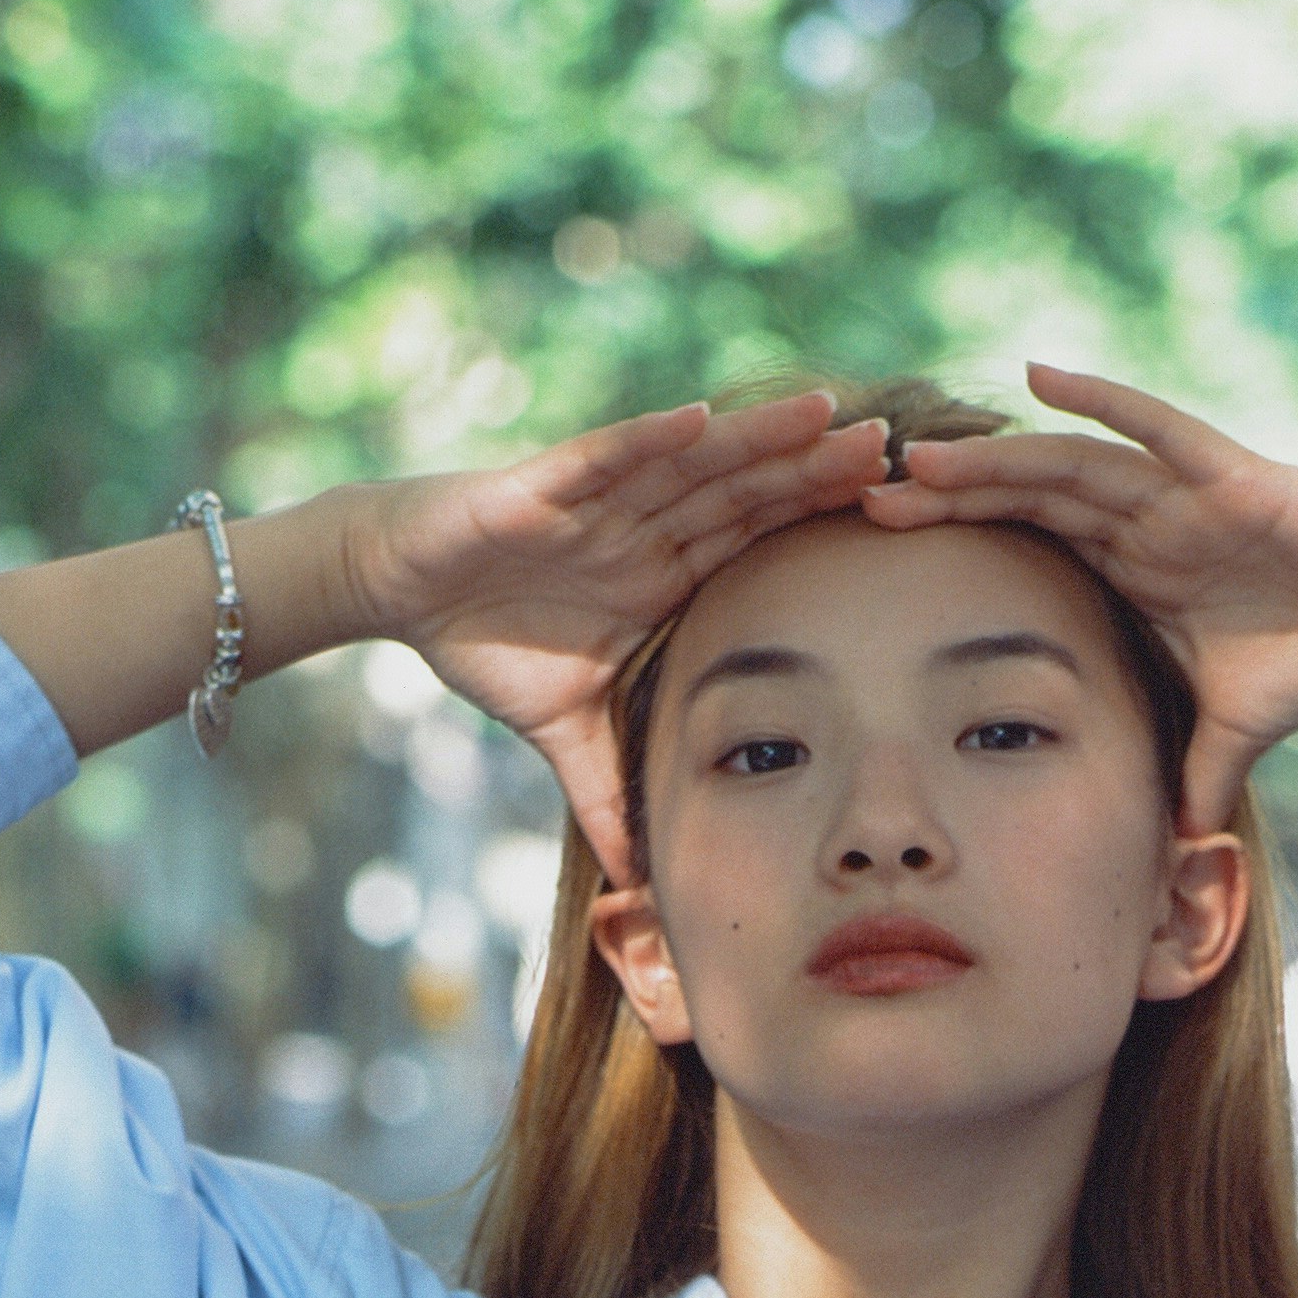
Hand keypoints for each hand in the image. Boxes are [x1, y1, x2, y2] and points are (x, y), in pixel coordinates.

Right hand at [352, 393, 889, 875]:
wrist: (399, 586)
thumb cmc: (484, 641)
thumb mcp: (562, 732)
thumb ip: (607, 796)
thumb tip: (640, 883)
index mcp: (663, 574)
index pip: (756, 545)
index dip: (818, 529)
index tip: (893, 523)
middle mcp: (645, 527)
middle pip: (745, 493)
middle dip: (814, 470)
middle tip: (898, 450)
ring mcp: (600, 501)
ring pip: (693, 465)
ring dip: (756, 439)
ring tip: (825, 414)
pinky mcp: (544, 486)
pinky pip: (606, 459)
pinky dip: (649, 441)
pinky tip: (702, 419)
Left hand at [860, 364, 1297, 830]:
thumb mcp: (1236, 731)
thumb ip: (1194, 775)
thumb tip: (1173, 847)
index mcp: (1139, 568)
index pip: (1031, 550)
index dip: (961, 546)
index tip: (887, 556)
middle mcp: (1147, 520)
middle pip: (1025, 502)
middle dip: (948, 501)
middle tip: (860, 499)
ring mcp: (1181, 492)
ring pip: (1066, 466)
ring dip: (992, 460)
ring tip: (917, 457)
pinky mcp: (1227, 474)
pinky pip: (1151, 427)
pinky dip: (1098, 398)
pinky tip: (1037, 373)